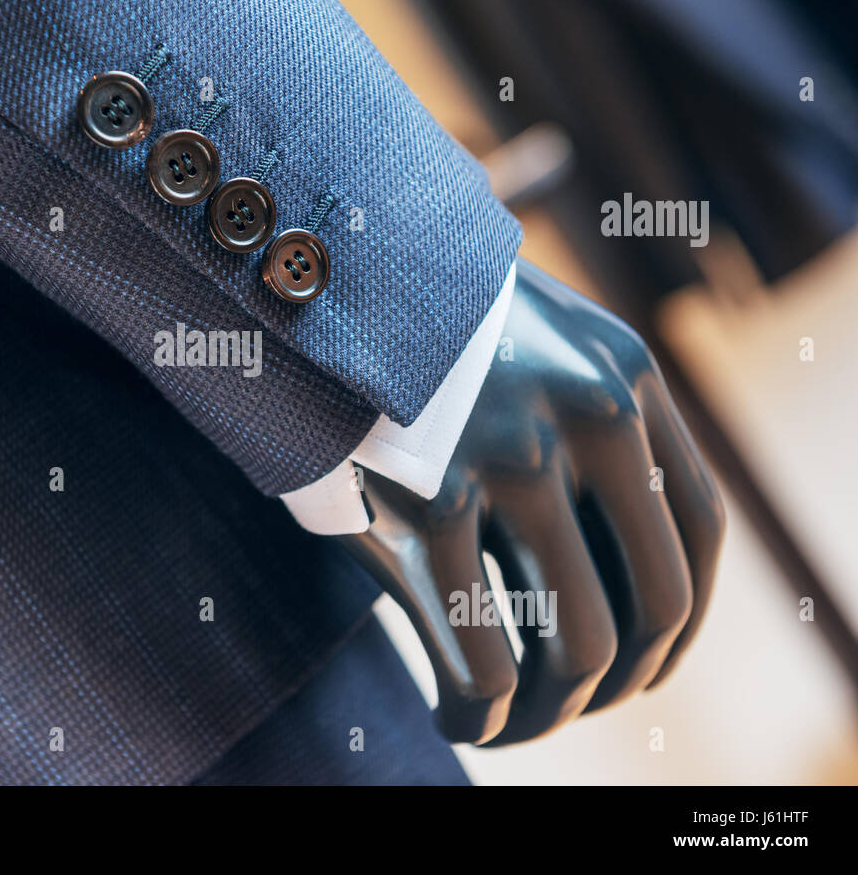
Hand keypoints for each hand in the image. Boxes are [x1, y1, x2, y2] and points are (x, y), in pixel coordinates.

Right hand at [347, 259, 725, 744]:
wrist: (309, 279)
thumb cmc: (409, 333)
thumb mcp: (521, 343)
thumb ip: (580, 418)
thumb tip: (614, 558)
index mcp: (619, 374)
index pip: (697, 526)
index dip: (683, 620)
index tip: (647, 666)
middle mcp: (587, 412)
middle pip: (654, 600)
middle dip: (618, 681)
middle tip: (573, 707)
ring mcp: (510, 455)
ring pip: (576, 643)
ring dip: (552, 713)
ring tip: (514, 726)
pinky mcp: (428, 501)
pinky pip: (481, 658)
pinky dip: (481, 715)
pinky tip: (459, 720)